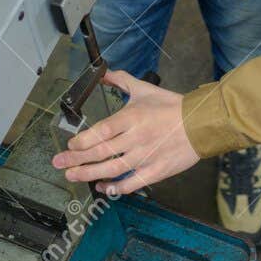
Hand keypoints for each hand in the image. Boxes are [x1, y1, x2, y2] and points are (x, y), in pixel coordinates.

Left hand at [51, 71, 199, 195]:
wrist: (201, 123)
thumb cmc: (172, 107)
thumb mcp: (145, 89)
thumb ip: (121, 81)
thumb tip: (104, 72)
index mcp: (132, 117)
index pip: (101, 131)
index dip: (82, 141)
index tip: (70, 145)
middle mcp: (136, 138)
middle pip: (101, 153)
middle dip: (76, 160)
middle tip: (59, 164)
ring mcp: (146, 157)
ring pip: (112, 170)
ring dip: (89, 175)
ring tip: (72, 176)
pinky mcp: (156, 171)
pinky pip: (131, 184)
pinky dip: (115, 188)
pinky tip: (102, 187)